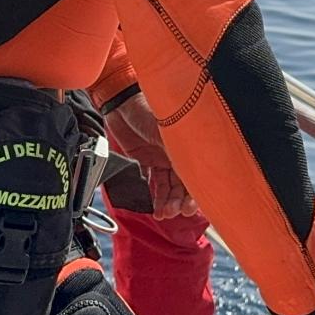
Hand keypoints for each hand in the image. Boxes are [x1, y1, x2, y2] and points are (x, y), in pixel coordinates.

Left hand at [104, 94, 199, 218]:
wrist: (120, 101)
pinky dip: (151, 193)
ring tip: (161, 214)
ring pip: (166, 185)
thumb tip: (194, 173)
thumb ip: (179, 151)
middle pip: (181, 183)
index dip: (194, 194)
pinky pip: (150, 179)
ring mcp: (159, 156)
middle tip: (172, 213)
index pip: (195, 174)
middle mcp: (175, 153)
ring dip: (165, 201)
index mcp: (185, 145)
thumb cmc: (146, 109)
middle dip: (178, 201)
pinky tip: (151, 205)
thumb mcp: (167, 132)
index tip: (189, 209)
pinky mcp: (143, 158)